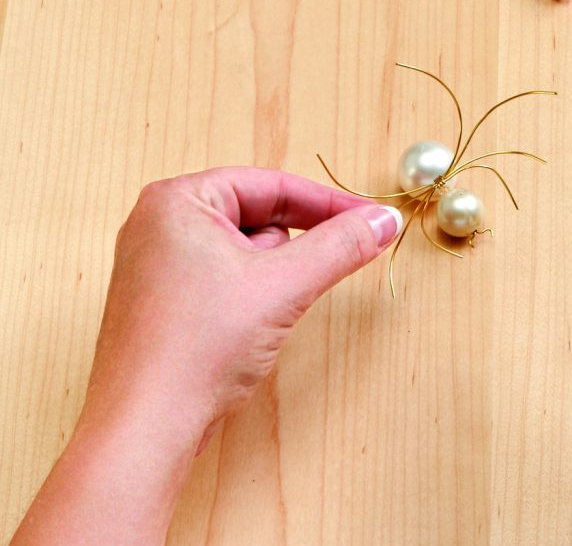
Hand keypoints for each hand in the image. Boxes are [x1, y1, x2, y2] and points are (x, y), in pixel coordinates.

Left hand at [13, 167, 400, 544]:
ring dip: (273, 276)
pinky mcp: (163, 303)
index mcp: (177, 201)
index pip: (271, 184)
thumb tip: (384, 220)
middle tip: (324, 267)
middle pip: (257, 216)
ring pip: (244, 252)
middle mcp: (159, 224)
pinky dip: (251, 296)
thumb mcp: (285, 286)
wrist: (146, 429)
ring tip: (265, 313)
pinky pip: (224, 280)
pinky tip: (249, 329)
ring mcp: (156, 265)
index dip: (327, 203)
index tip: (369, 219)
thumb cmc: (197, 349)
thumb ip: (341, 246)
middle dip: (294, 246)